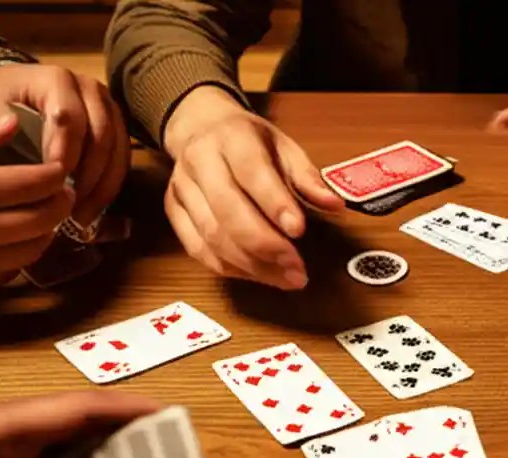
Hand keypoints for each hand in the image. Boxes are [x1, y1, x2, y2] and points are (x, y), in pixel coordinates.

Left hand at [0, 63, 130, 226]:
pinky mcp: (118, 124)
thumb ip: (3, 137)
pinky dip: (110, 185)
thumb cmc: (2, 103)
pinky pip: (123, 158)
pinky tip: (93, 208)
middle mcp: (89, 87)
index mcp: (56, 79)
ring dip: (102, 187)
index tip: (50, 188)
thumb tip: (26, 171)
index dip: (64, 155)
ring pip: (116, 150)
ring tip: (81, 217)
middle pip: (100, 136)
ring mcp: (108, 105)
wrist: (18, 89)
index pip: (68, 119)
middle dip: (86, 177)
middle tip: (68, 209)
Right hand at [0, 117, 73, 310]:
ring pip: (37, 248)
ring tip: (42, 213)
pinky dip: (24, 253)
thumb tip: (11, 123)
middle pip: (45, 218)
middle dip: (61, 201)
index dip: (57, 175)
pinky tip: (15, 239)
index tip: (59, 168)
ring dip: (48, 229)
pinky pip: (15, 271)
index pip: (33, 183)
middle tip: (61, 190)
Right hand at [162, 86, 343, 288]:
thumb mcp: (284, 146)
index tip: (299, 231)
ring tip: (286, 279)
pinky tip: (259, 275)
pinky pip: (198, 250)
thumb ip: (307, 177)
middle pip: (226, 211)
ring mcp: (182, 188)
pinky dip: (231, 269)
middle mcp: (201, 161)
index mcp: (232, 137)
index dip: (275, 204)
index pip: (252, 172)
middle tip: (296, 268)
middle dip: (265, 245)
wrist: (200, 128)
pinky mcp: (173, 211)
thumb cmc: (248, 141)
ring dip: (252, 265)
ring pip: (211, 237)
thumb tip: (335, 205)